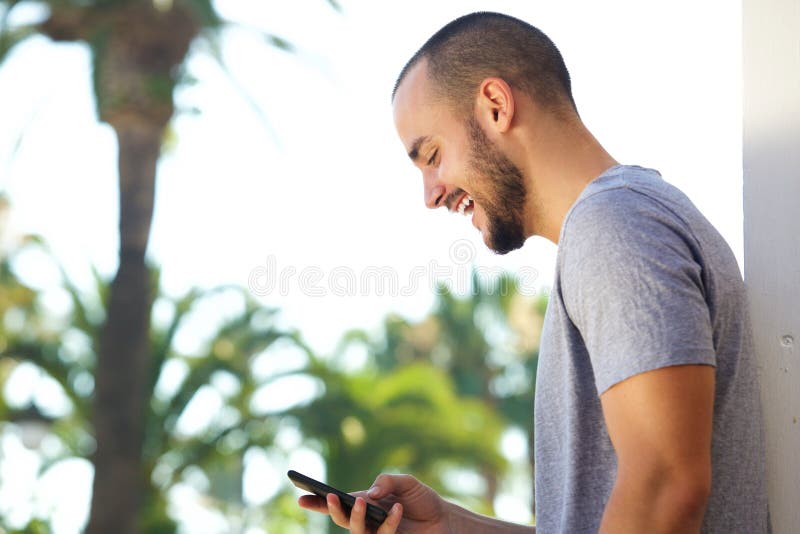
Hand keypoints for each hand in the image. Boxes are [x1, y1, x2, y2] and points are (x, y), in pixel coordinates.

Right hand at [297, 473, 449, 532]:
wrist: (444, 519)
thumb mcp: (406, 482)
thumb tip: (369, 494)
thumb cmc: (422, 500)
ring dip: (356, 517)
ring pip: (356, 531)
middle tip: (331, 497)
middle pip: (341, 519)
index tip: (301, 497)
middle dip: (331, 509)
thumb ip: (386, 481)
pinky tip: (399, 509)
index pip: (339, 502)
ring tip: (363, 502)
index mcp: (366, 502)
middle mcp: (368, 519)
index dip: (318, 501)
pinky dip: (390, 521)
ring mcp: (377, 533)